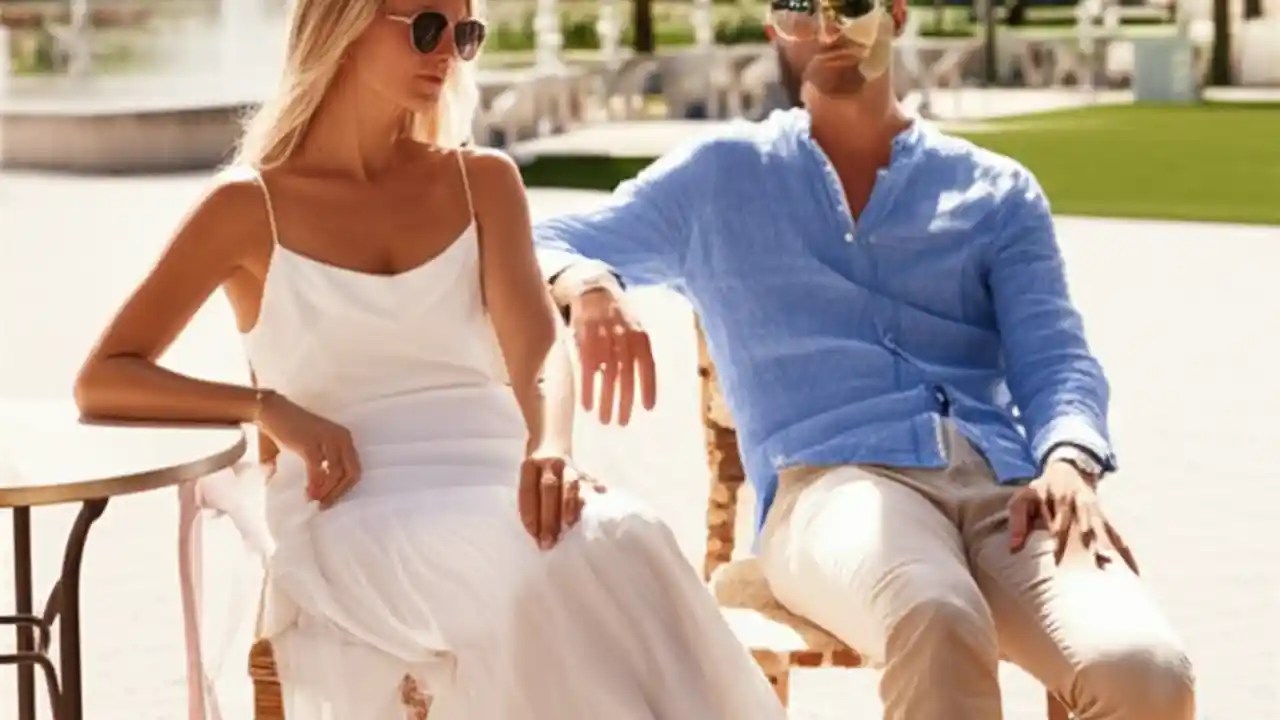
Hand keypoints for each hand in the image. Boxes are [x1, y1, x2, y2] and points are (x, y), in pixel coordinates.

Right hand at [257, 392, 361, 508]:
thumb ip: (322, 466)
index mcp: (345, 439)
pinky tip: (308, 494)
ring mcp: (328, 439)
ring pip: (337, 474)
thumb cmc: (291, 431)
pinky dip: (314, 485)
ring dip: (327, 492)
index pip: (355, 468)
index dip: (345, 488)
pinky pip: (318, 470)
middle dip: (339, 492)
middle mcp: (342, 438)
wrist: (272, 411)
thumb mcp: (315, 447)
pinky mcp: (311, 443)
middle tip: (325, 506)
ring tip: (315, 501)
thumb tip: (319, 493)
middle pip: (352, 473)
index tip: (332, 500)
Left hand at [518, 452, 605, 549]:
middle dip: (549, 517)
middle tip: (549, 541)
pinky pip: (590, 482)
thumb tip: (538, 535)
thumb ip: (532, 501)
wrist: (551, 440)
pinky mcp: (585, 471)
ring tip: (569, 526)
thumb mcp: (528, 479)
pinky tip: (598, 501)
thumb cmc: (537, 470)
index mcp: (530, 465)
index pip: (528, 491)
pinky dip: (594, 493)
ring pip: (571, 485)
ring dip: (570, 507)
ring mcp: (570, 465)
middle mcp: (550, 463)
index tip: (534, 535)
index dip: (530, 514)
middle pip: (549, 489)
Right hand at [569, 287, 656, 425]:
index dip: (648, 387)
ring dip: (607, 400)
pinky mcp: (585, 337)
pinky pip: (588, 369)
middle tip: (622, 422)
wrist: (594, 290)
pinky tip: (587, 405)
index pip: (647, 365)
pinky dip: (588, 389)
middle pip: (627, 374)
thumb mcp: (633, 328)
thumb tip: (635, 384)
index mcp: (640, 336)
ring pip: (608, 375)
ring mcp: (604, 337)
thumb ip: (635, 353)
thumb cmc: (618, 316)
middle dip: (625, 401)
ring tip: (605, 420)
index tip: (648, 408)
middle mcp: (624, 336)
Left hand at [1008, 461, 1136, 572]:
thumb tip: (1013, 548)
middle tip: (1094, 572)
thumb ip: (1017, 521)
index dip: (1060, 542)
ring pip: (1107, 535)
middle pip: (1089, 531)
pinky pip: (1119, 537)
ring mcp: (1098, 514)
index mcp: (1062, 500)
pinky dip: (1127, 554)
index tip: (1058, 562)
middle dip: (1091, 550)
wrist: (1068, 469)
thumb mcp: (1023, 498)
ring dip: (1112, 555)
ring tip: (1120, 577)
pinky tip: (1134, 573)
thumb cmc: (1040, 489)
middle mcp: (1083, 507)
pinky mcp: (1107, 520)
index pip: (1060, 525)